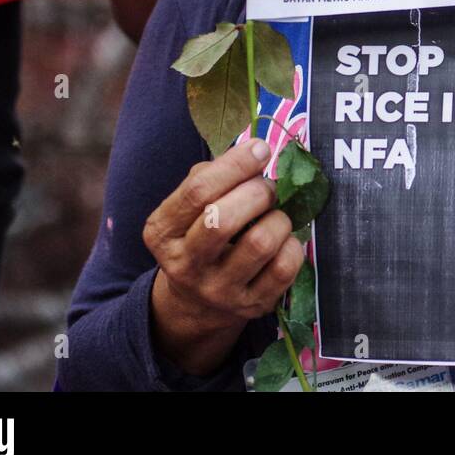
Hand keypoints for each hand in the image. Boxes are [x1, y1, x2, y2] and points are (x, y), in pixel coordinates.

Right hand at [144, 138, 303, 372]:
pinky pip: (284, 267)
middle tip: (267, 188)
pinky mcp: (251, 306)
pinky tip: (283, 241)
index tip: (260, 149)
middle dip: (257, 192)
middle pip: (224, 219)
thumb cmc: (198, 236)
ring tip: (275, 215)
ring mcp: (218, 290)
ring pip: (260, 243)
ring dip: (278, 218)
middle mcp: (185, 264)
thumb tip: (253, 153)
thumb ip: (210, 177)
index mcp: (162, 232)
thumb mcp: (186, 209)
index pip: (198, 191)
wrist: (196, 303)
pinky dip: (292, 245)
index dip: (235, 164)